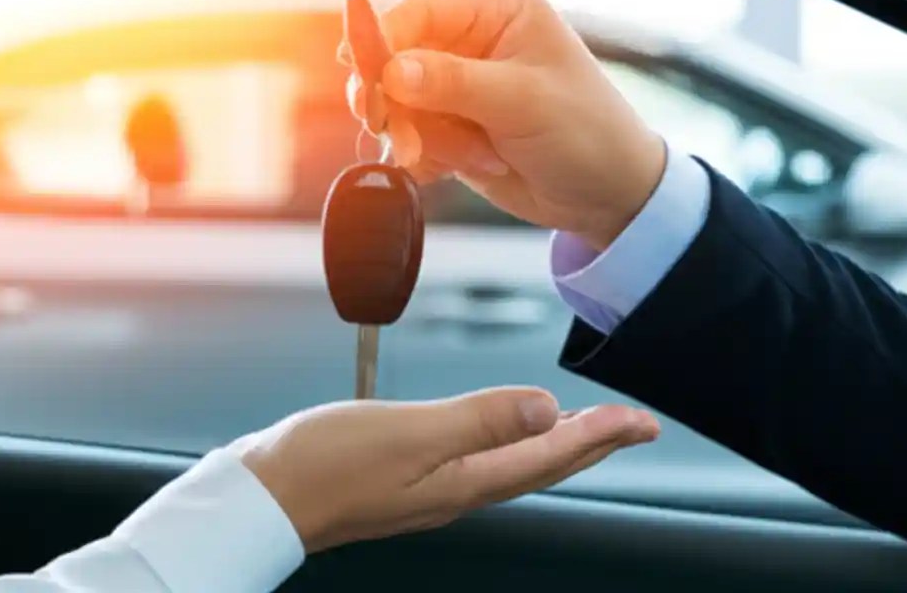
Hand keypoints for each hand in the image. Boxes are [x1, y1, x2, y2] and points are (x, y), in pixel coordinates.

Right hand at [230, 387, 658, 552]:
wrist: (264, 497)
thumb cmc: (324, 466)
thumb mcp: (408, 435)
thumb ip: (478, 421)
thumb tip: (547, 410)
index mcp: (464, 481)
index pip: (549, 456)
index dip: (600, 436)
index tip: (642, 421)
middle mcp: (456, 491)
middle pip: (540, 466)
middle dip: (591, 444)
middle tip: (632, 425)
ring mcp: (431, 488)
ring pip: (513, 465)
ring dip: (556, 445)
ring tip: (583, 428)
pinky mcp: (407, 478)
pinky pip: (480, 460)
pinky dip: (509, 442)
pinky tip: (499, 432)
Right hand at [344, 0, 666, 249]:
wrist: (607, 196)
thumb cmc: (586, 133)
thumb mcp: (522, 101)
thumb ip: (454, 83)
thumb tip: (392, 71)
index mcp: (498, 11)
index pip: (419, 12)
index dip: (384, 42)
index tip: (367, 82)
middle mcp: (473, 41)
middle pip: (395, 56)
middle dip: (393, 99)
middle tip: (392, 131)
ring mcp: (459, 86)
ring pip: (397, 101)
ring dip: (415, 135)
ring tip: (453, 158)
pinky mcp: (450, 126)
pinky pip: (409, 134)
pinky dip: (421, 155)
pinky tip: (450, 170)